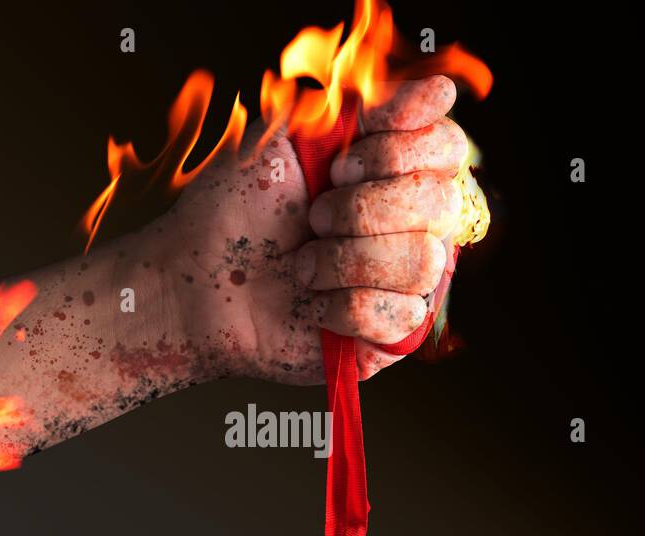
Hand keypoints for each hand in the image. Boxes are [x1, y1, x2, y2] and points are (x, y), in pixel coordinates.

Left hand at [157, 75, 470, 384]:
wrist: (197, 280)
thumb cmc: (237, 208)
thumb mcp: (289, 133)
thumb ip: (358, 102)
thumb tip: (437, 90)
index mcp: (395, 172)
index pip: (447, 146)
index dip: (399, 150)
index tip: (338, 163)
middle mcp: (412, 225)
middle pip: (442, 203)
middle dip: (363, 208)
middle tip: (314, 216)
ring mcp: (407, 283)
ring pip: (422, 262)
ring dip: (346, 259)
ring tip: (304, 264)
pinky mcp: (391, 337)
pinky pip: (400, 316)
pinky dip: (343, 306)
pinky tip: (314, 304)